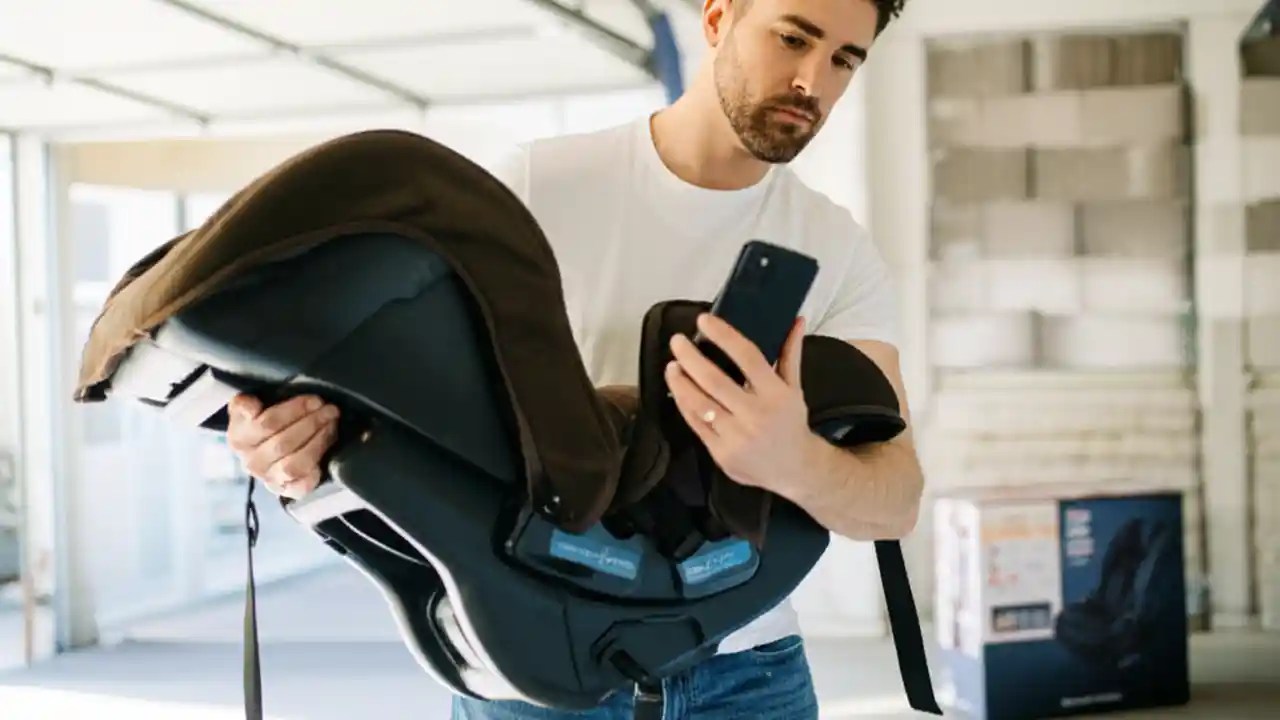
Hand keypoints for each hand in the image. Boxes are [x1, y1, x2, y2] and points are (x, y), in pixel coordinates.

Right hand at [225, 393, 340, 498]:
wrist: (267, 450)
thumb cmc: (263, 422)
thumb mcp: (249, 407)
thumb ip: (244, 404)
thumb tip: (250, 407)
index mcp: (239, 439)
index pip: (267, 424)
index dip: (295, 410)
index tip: (315, 400)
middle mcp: (252, 463)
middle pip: (284, 443)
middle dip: (312, 423)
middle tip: (331, 410)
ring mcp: (270, 480)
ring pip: (294, 465)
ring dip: (318, 442)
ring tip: (332, 424)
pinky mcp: (288, 491)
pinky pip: (303, 484)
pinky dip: (316, 469)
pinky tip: (327, 451)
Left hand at [663, 313, 818, 493]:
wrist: (795, 469)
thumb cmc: (791, 423)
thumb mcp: (795, 388)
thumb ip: (790, 354)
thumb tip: (795, 320)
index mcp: (776, 395)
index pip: (747, 357)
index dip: (724, 336)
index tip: (704, 320)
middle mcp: (755, 415)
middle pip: (714, 380)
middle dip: (690, 357)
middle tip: (677, 341)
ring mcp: (736, 437)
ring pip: (699, 404)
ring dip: (680, 382)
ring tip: (672, 365)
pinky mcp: (722, 454)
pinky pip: (696, 425)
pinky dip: (684, 405)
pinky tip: (679, 391)